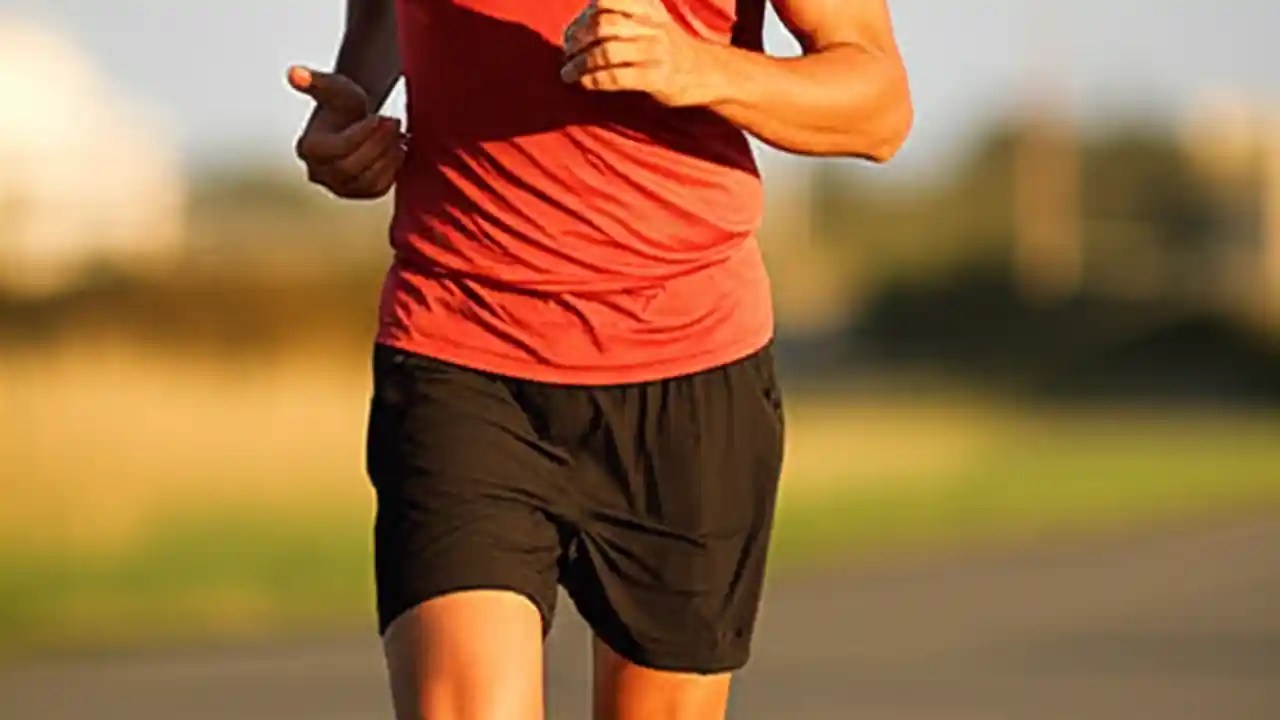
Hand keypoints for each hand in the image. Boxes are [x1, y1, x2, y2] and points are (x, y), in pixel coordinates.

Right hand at [287, 66, 405, 199]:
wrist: (357, 120)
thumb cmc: (344, 104)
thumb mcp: (333, 88)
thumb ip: (316, 82)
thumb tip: (294, 74)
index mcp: (308, 148)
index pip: (338, 148)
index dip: (363, 134)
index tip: (379, 117)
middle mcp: (318, 173)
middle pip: (351, 167)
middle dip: (378, 145)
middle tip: (395, 124)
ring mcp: (338, 187)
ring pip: (366, 181)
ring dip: (388, 158)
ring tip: (399, 136)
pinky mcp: (358, 194)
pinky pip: (377, 189)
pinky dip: (392, 170)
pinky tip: (398, 150)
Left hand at [559, 0, 717, 107]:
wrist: (708, 72)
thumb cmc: (669, 47)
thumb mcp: (652, 17)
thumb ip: (624, 11)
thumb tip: (577, 24)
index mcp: (648, 6)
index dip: (584, 13)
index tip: (573, 30)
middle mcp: (653, 24)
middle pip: (603, 24)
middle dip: (578, 38)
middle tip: (568, 52)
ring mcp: (656, 51)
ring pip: (606, 50)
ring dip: (580, 62)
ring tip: (568, 72)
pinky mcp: (656, 77)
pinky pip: (616, 76)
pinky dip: (593, 79)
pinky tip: (584, 83)